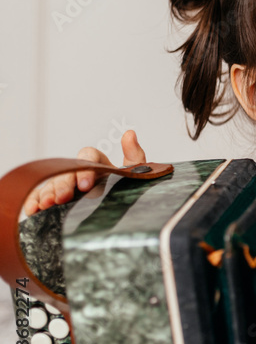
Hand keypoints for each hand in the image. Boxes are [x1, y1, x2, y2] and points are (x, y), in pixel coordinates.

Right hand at [22, 130, 146, 215]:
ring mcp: (67, 184)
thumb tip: (130, 133)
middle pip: (66, 172)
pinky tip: (32, 209)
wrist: (128, 207)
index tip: (86, 185)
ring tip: (45, 204)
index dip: (84, 170)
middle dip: (63, 184)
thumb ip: (134, 155)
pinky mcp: (57, 198)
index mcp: (97, 162)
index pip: (88, 157)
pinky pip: (42, 196)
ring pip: (52, 184)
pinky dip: (35, 201)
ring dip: (47, 192)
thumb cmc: (129, 186)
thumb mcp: (136, 172)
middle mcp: (79, 171)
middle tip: (62, 198)